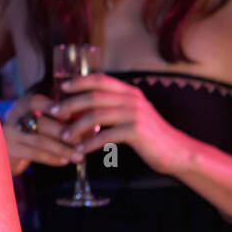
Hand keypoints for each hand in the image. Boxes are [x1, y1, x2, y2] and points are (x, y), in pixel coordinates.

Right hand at [1, 91, 80, 174]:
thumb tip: (93, 128)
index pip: (35, 102)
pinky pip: (34, 154)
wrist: (0, 149)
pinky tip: (64, 161)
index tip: (71, 115)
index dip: (51, 107)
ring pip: (39, 141)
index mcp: (21, 105)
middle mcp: (12, 117)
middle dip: (63, 132)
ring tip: (78, 156)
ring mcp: (8, 135)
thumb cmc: (29, 132)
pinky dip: (52, 158)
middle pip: (40, 123)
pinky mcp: (9, 151)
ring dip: (62, 149)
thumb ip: (62, 121)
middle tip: (82, 140)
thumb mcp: (39, 120)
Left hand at [48, 74, 186, 175]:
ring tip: (65, 137)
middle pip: (93, 97)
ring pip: (96, 116)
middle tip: (54, 114)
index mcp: (129, 92)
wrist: (176, 151)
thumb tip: (84, 107)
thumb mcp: (132, 114)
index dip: (79, 82)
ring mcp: (135, 114)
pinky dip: (90, 143)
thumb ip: (114, 106)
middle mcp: (132, 99)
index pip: (100, 79)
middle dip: (69, 105)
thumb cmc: (149, 135)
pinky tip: (81, 150)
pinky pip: (106, 135)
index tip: (61, 88)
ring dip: (76, 127)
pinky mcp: (136, 131)